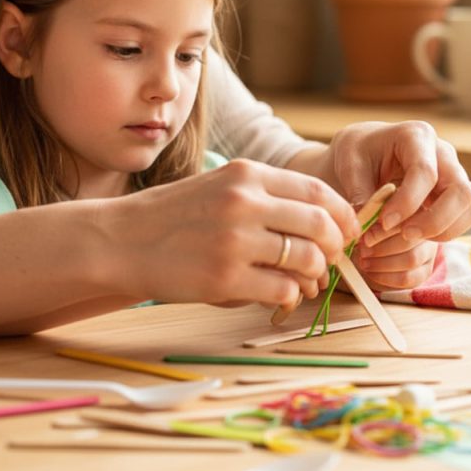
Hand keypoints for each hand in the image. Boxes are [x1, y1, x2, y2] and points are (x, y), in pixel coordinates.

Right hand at [106, 159, 359, 307]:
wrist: (122, 239)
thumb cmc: (175, 216)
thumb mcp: (221, 186)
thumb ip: (267, 197)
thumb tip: (324, 222)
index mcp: (247, 174)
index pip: (318, 190)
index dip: (343, 215)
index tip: (348, 232)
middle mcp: (245, 202)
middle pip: (321, 225)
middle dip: (336, 247)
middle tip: (330, 260)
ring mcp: (235, 241)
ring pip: (308, 260)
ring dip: (314, 275)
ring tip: (302, 280)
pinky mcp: (225, 278)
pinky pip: (283, 290)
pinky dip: (291, 296)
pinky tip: (278, 295)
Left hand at [300, 120, 470, 289]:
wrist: (366, 153)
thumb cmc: (358, 153)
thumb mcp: (349, 164)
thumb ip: (358, 191)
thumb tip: (366, 220)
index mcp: (416, 136)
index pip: (425, 172)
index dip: (407, 202)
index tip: (384, 223)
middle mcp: (443, 153)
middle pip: (460, 191)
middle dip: (434, 220)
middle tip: (404, 235)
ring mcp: (454, 173)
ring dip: (443, 230)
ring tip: (408, 237)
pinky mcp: (455, 194)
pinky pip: (466, 217)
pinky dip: (445, 233)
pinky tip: (416, 236)